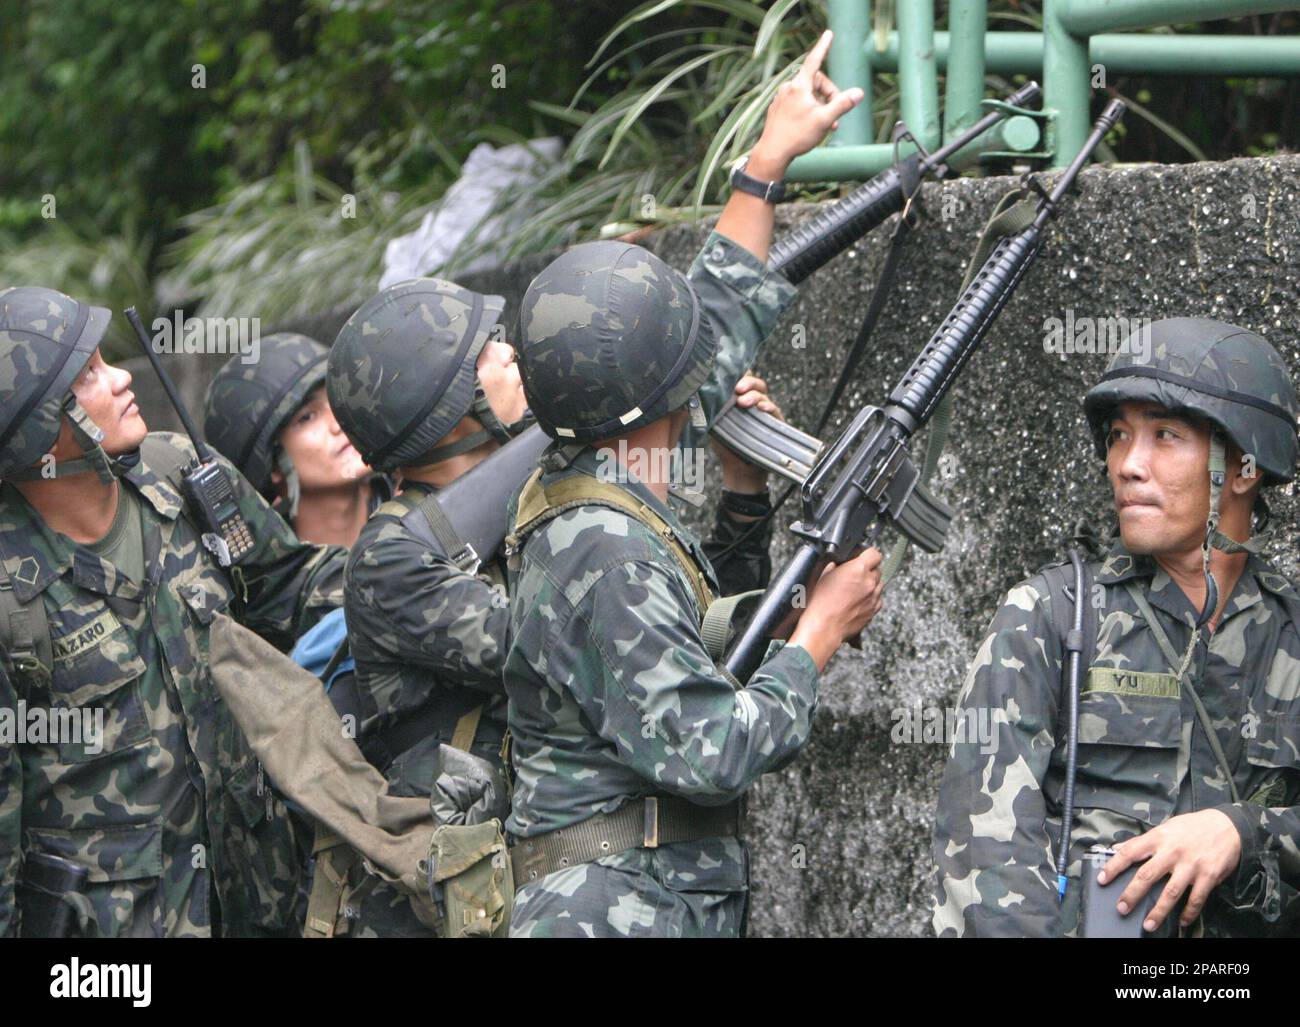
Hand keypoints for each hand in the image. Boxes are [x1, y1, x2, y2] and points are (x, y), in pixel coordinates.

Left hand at [713, 373, 782, 493]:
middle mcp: (754, 402)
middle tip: (738, 388)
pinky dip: (768, 407)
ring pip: (764, 395)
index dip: (738, 375)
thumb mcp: (713, 424)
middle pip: (756, 383)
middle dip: (748, 382)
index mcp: (740, 399)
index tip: (728, 378)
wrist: (739, 468)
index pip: (743, 379)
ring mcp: (766, 412)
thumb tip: (694, 395)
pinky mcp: (775, 423)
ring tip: (743, 401)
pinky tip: (761, 408)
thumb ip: (709, 409)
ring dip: (754, 395)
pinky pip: (774, 410)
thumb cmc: (726, 445)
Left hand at [747, 30, 864, 179]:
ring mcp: (781, 98)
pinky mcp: (777, 109)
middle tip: (836, 114)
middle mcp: (788, 88)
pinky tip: (811, 127)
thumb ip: (842, 104)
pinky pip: (797, 103)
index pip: (814, 60)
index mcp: (799, 86)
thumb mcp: (824, 120)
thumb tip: (858, 93)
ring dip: (821, 106)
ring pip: (808, 95)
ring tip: (827, 125)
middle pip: (816, 82)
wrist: (772, 153)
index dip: (823, 47)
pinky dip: (809, 110)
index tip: (829, 34)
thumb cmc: (797, 136)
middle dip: (829, 95)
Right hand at [790, 547, 883, 669]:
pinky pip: (877, 598)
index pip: (874, 553)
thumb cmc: (821, 604)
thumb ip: (838, 566)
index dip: (867, 553)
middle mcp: (870, 582)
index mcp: (858, 569)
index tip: (862, 556)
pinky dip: (870, 597)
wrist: (824, 627)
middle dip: (868, 569)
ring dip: (870, 583)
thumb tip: (840, 563)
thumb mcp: (824, 575)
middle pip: (877, 568)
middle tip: (854, 574)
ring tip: (854, 589)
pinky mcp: (874, 610)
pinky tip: (857, 600)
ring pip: (879, 583)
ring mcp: (874, 597)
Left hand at [1098, 809, 1242, 931]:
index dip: (1114, 866)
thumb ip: (1143, 841)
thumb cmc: (1192, 827)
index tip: (1102, 879)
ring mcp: (1191, 865)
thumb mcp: (1165, 827)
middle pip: (1147, 875)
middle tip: (1121, 908)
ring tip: (1148, 924)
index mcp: (1158, 837)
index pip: (1130, 851)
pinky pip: (1196, 899)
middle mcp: (1173, 851)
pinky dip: (1188, 912)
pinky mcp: (1209, 876)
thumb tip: (1118, 849)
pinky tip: (1181, 921)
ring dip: (1158, 910)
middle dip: (1132, 894)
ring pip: (1171, 892)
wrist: (1228, 826)